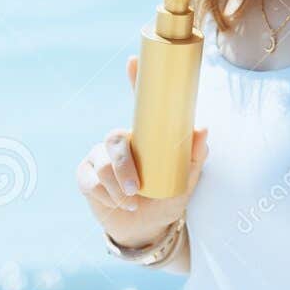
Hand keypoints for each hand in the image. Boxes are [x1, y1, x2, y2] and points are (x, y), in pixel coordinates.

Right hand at [76, 55, 208, 246]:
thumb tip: (203, 129)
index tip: (133, 60)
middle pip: (114, 138)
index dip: (134, 78)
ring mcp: (100, 157)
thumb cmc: (167, 199)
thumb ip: (195, 157)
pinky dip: (106, 194)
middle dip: (124, 165)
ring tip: (133, 202)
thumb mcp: (186, 180)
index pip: (139, 103)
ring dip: (117, 186)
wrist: (146, 230)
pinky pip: (90, 179)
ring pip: (102, 162)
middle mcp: (121, 141)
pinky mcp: (86, 175)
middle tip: (137, 189)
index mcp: (145, 135)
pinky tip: (118, 203)